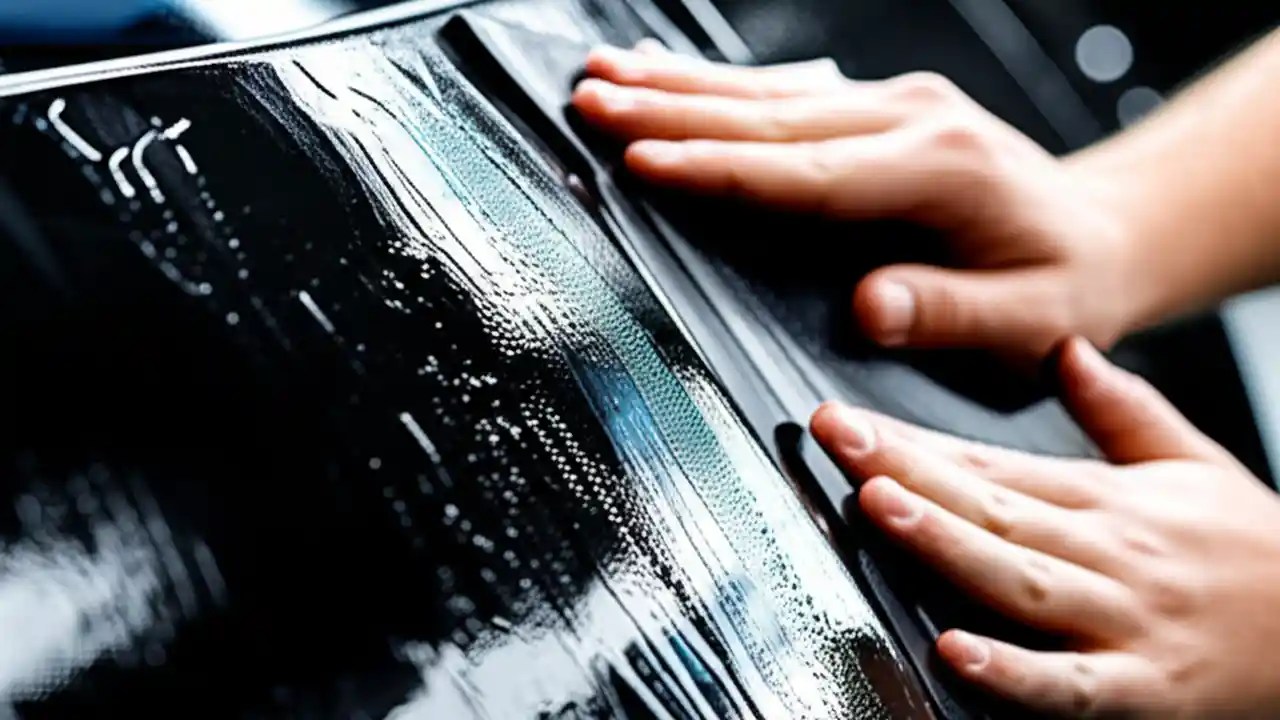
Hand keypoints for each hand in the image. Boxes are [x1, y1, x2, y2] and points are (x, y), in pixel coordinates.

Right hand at [573, 46, 1145, 363]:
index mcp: (939, 170)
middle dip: (670, 111)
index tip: (643, 160)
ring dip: (678, 86)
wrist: (1103, 232)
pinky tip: (667, 74)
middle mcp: (911, 119)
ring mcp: (894, 104)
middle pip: (768, 116)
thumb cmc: (1066, 286)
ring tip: (602, 74)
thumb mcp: (1032, 320)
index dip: (717, 168)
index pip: (804, 172)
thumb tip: (869, 307)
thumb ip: (951, 312)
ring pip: (765, 94)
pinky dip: (718, 86)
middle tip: (590, 101)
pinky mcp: (880, 107)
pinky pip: (783, 93)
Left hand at [809, 336, 1279, 717]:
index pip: (987, 463)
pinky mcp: (1145, 688)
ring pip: (1020, 578)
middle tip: (837, 439)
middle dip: (905, 471)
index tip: (842, 419)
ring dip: (947, 544)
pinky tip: (956, 650)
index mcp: (1104, 498)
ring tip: (880, 508)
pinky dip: (1013, 672)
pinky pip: (1070, 685)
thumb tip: (1064, 349)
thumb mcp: (1191, 462)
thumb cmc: (1252, 552)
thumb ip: (1119, 407)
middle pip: (991, 506)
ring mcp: (1123, 620)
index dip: (908, 441)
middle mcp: (1107, 551)